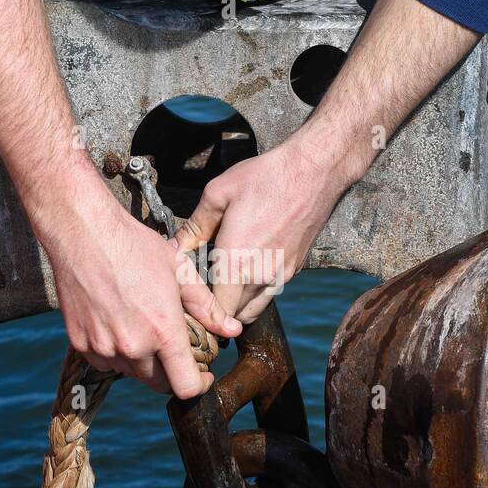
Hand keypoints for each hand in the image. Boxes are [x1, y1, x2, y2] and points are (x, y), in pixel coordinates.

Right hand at [44, 188, 240, 397]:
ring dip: (142, 360)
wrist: (83, 233)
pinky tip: (119, 324)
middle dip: (170, 371)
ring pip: (130, 372)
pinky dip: (115, 352)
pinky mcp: (80, 343)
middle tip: (173, 347)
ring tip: (143, 328)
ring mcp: (103, 347)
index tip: (202, 373)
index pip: (185, 386)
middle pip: (158, 383)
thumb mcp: (180, 271)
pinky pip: (105, 362)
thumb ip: (207, 307)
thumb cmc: (135, 246)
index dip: (199, 384)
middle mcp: (132, 346)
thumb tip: (233, 329)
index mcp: (162, 330)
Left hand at [175, 137, 351, 323]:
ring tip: (222, 287)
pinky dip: (254, 295)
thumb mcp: (218, 194)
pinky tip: (245, 273)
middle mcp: (260, 275)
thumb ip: (194, 226)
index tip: (190, 302)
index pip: (216, 309)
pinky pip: (268, 295)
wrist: (313, 172)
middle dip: (216, 309)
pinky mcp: (294, 269)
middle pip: (232, 315)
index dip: (201, 311)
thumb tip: (175, 247)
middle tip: (201, 293)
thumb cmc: (265, 178)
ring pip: (252, 310)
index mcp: (236, 260)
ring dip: (236, 306)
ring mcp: (280, 275)